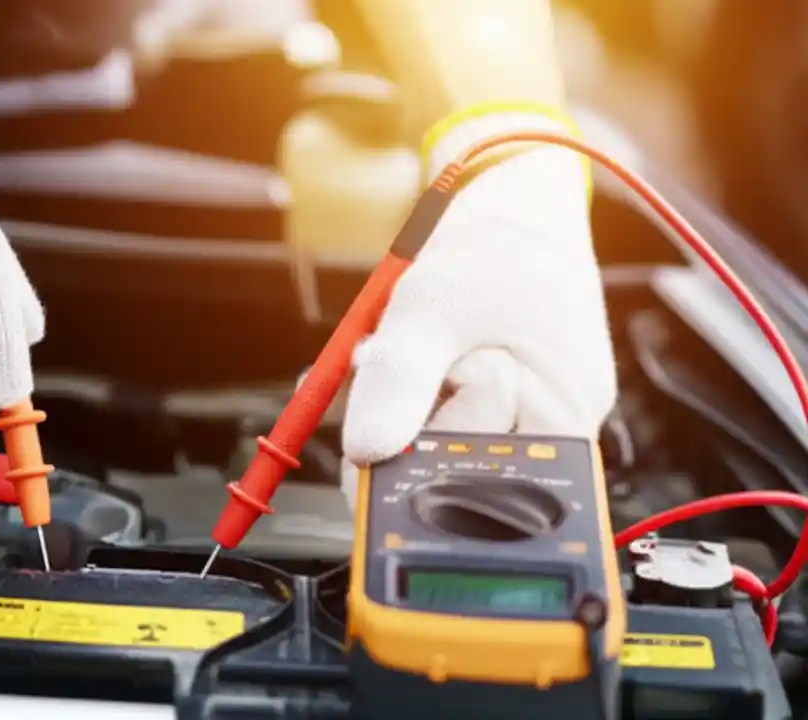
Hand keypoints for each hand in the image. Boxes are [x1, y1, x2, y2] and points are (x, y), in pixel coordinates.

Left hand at [339, 112, 616, 508]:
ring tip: (393, 346)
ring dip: (401, 401)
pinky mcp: (505, 391)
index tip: (368, 448)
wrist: (517, 193)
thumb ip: (398, 381)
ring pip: (443, 438)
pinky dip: (414, 385)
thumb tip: (365, 451)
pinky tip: (410, 349)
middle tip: (377, 367)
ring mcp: (531, 408)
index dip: (419, 470)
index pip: (483, 484)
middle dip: (402, 425)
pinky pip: (446, 409)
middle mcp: (556, 424)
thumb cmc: (494, 242)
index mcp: (560, 415)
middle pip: (459, 466)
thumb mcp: (430, 306)